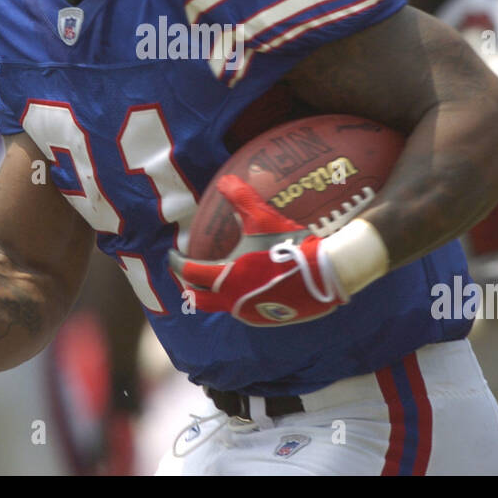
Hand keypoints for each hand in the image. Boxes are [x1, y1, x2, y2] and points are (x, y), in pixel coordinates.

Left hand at [169, 175, 346, 326]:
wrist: (324, 275)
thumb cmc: (289, 246)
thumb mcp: (263, 218)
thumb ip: (241, 198)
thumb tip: (225, 180)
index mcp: (226, 278)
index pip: (190, 272)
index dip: (177, 262)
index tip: (174, 254)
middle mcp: (233, 301)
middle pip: (199, 299)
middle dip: (191, 286)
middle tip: (190, 273)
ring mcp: (250, 312)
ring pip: (222, 306)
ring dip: (216, 294)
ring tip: (218, 279)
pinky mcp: (267, 318)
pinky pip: (244, 310)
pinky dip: (238, 299)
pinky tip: (248, 287)